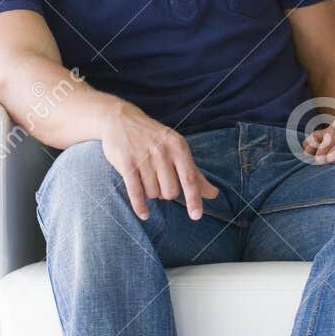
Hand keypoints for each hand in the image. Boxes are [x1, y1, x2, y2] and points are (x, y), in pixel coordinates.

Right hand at [101, 103, 218, 220]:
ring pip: (153, 193)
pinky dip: (140, 206)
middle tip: (160, 180)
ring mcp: (144, 158)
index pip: (189, 178)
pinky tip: (144, 214)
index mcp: (178, 147)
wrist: (120, 119)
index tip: (196, 216)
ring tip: (146, 177)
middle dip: (166, 193)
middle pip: (170, 191)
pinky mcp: (126, 164)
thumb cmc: (154, 138)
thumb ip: (195, 173)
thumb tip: (213, 194)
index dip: (194, 198)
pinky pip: (136, 192)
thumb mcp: (177, 149)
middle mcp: (162, 152)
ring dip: (151, 192)